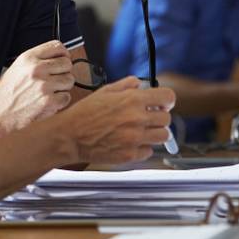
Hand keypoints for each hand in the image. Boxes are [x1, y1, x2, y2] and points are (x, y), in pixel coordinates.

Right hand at [0, 41, 73, 135]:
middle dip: (64, 72)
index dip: (64, 54)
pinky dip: (60, 101)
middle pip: (67, 63)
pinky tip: (47, 101)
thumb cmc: (7, 92)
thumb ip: (37, 60)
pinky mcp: (48, 101)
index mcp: (28, 58)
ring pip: (69, 80)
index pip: (57, 46)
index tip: (63, 60)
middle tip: (55, 80)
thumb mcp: (17, 67)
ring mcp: (43, 85)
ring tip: (49, 92)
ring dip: (63, 88)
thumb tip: (58, 58)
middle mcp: (37, 69)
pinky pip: (66, 97)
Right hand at [60, 76, 174, 165]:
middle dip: (159, 116)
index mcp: (132, 100)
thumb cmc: (84, 113)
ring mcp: (135, 138)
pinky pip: (149, 150)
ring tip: (140, 130)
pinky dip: (142, 146)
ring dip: (154, 132)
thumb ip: (126, 85)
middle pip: (167, 118)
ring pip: (163, 136)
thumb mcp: (104, 91)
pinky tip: (130, 141)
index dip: (166, 100)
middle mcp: (137, 119)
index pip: (168, 97)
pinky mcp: (130, 154)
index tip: (162, 103)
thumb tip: (140, 84)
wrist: (70, 136)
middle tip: (148, 117)